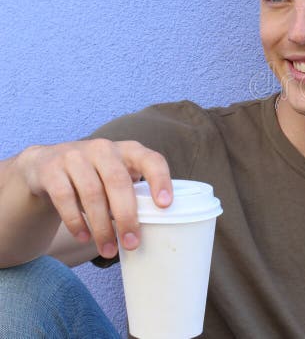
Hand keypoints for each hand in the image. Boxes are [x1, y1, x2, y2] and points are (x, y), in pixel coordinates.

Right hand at [17, 139, 171, 258]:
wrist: (45, 164)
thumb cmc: (95, 176)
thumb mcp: (117, 177)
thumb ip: (134, 193)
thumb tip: (154, 228)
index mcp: (128, 151)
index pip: (151, 160)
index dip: (160, 180)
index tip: (165, 205)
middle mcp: (104, 149)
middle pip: (118, 182)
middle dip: (127, 216)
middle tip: (132, 244)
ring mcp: (75, 156)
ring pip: (92, 193)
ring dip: (102, 226)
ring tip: (108, 249)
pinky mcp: (51, 169)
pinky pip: (65, 198)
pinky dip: (76, 221)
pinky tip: (84, 237)